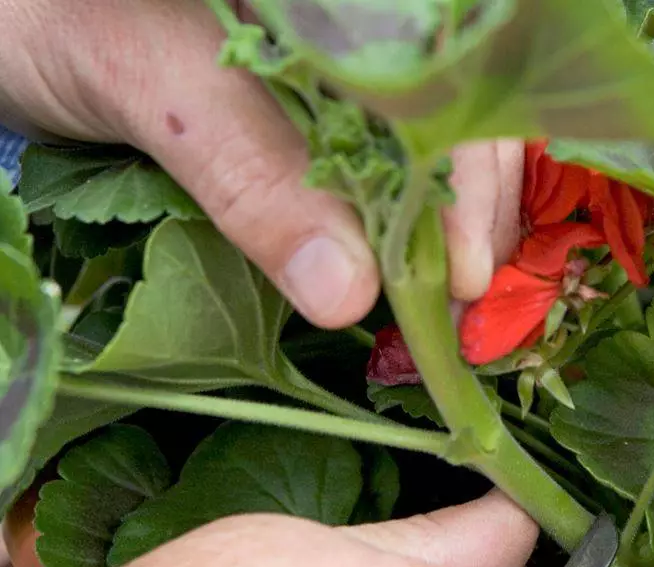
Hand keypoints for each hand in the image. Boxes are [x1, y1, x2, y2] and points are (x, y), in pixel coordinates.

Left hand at [0, 0, 522, 325]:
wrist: (3, 27)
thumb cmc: (56, 18)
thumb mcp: (153, 81)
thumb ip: (252, 169)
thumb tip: (352, 293)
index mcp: (339, 5)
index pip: (445, 78)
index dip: (469, 174)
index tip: (467, 274)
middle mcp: (352, 32)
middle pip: (447, 121)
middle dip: (460, 215)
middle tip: (463, 310)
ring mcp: (329, 76)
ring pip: (412, 154)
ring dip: (428, 233)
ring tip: (438, 305)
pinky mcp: (297, 122)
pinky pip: (361, 176)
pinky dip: (379, 231)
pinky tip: (388, 271)